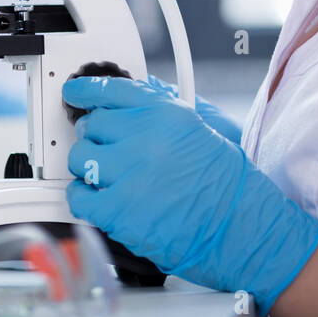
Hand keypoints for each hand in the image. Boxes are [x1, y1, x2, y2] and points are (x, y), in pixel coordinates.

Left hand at [63, 76, 317, 316]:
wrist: (242, 226)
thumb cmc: (227, 184)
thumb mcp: (204, 127)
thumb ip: (165, 110)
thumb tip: (136, 100)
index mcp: (165, 113)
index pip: (111, 90)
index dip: (87, 91)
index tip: (75, 92)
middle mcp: (143, 137)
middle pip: (91, 125)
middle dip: (95, 138)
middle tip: (107, 151)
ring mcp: (129, 173)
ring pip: (79, 158)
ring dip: (87, 168)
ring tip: (106, 178)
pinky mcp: (119, 210)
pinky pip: (79, 196)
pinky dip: (83, 198)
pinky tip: (97, 199)